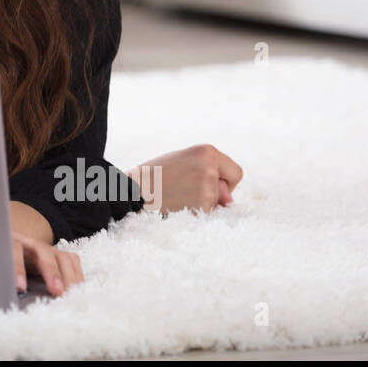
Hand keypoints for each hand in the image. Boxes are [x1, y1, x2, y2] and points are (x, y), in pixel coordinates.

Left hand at [9, 202, 81, 297]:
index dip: (17, 267)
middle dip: (51, 271)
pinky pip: (71, 261)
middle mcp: (29, 243)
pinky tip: (77, 289)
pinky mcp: (57, 255)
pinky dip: (76, 275)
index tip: (20, 287)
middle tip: (56, 291)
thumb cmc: (0, 263)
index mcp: (9, 243)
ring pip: (60, 256)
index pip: (14, 249)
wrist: (6, 247)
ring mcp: (46, 248)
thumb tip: (0, 295)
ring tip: (68, 294)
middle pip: (43, 251)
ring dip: (67, 276)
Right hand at [127, 144, 241, 215]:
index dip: (223, 180)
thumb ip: (209, 172)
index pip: (235, 172)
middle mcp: (209, 168)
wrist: (132, 189)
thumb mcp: (183, 162)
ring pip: (217, 204)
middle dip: (214, 193)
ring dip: (201, 203)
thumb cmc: (155, 176)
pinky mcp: (201, 206)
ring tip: (177, 196)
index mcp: (207, 151)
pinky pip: (207, 214)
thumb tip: (229, 201)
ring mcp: (206, 188)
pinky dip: (195, 213)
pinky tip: (177, 205)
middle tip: (185, 189)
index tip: (206, 182)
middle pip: (227, 190)